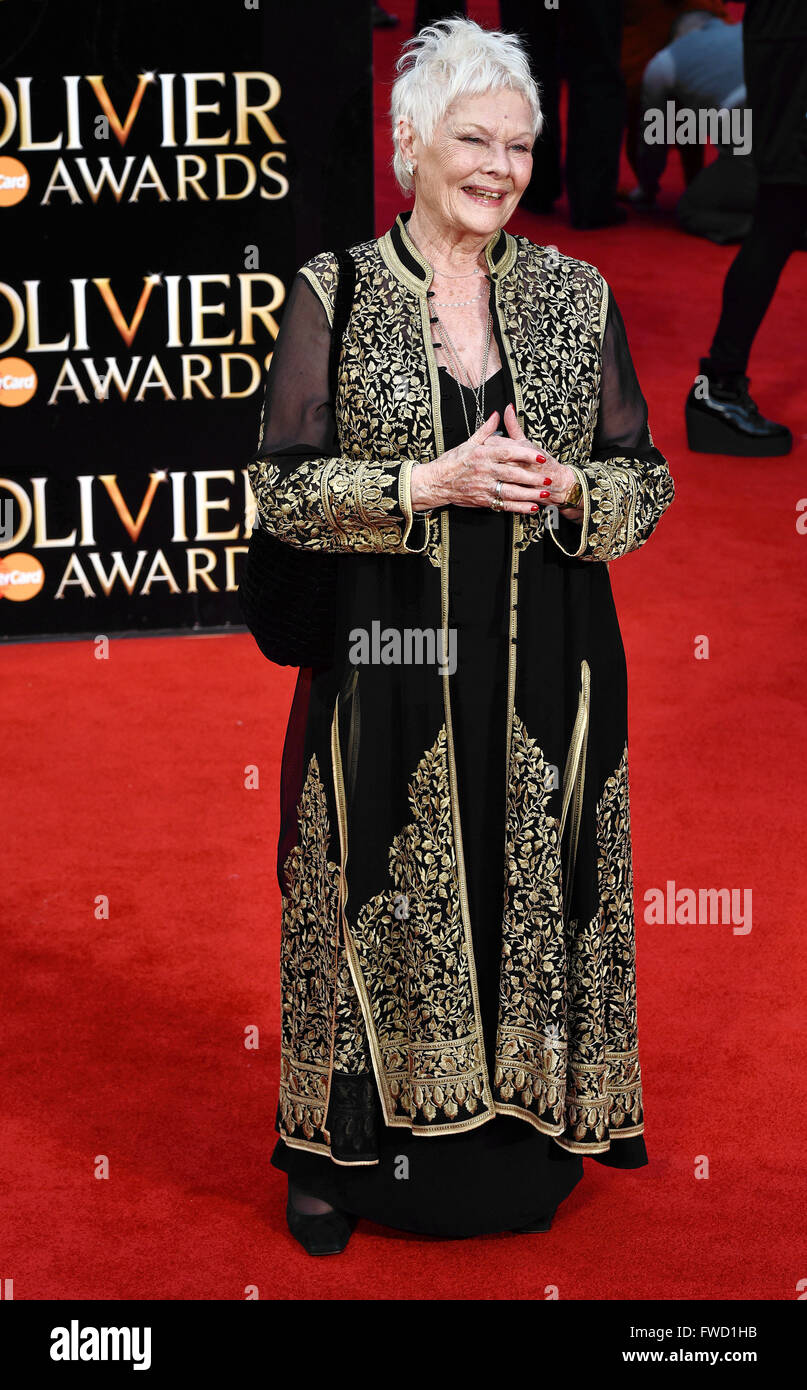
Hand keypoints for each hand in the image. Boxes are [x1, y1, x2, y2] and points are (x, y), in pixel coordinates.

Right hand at [410, 410, 578, 514]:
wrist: (436, 482)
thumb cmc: (452, 462)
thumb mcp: (469, 442)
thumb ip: (486, 430)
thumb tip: (498, 414)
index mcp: (483, 455)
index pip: (509, 453)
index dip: (527, 455)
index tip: (541, 457)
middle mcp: (485, 471)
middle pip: (514, 474)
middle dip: (533, 477)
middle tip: (549, 478)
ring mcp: (484, 487)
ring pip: (511, 492)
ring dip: (529, 494)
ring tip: (543, 494)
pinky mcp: (483, 500)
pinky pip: (504, 505)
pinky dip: (519, 507)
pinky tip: (531, 507)